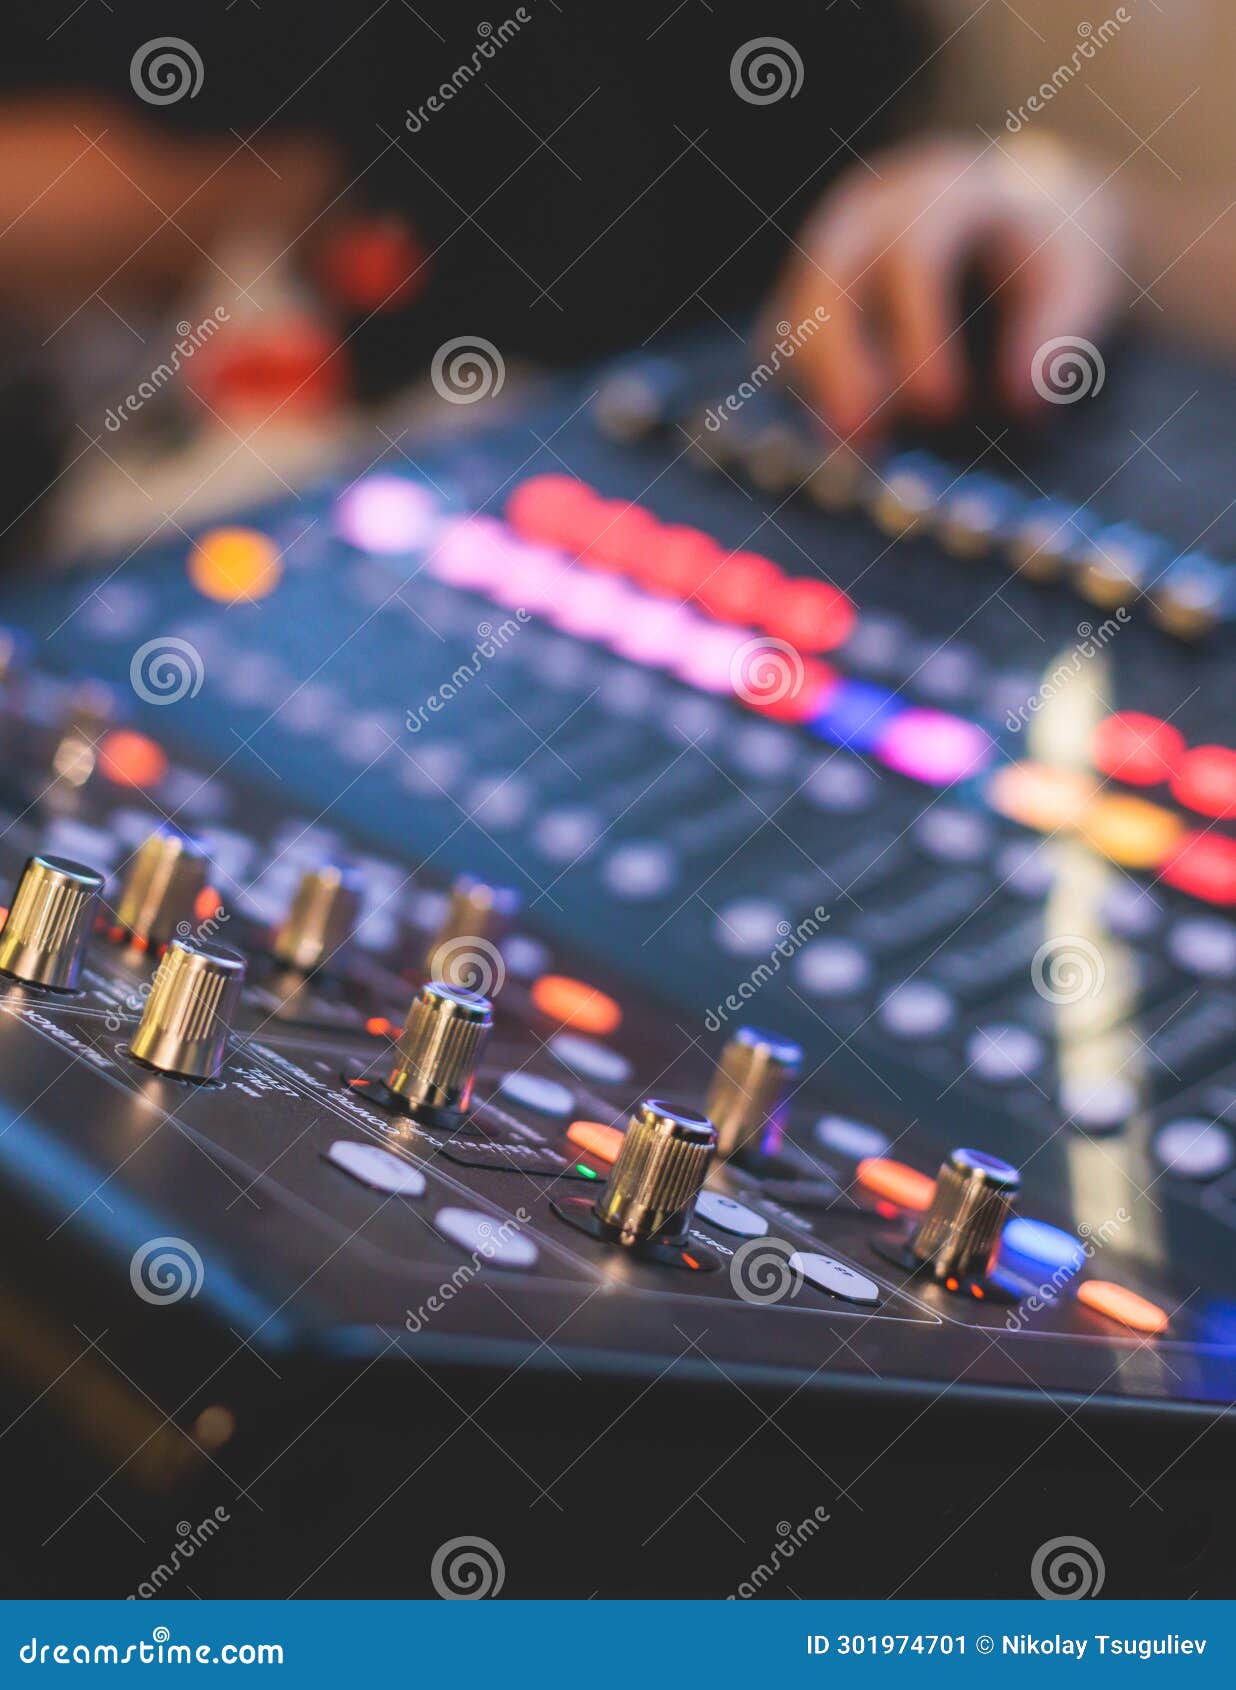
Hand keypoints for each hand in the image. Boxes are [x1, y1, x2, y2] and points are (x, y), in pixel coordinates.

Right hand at [772, 135, 1127, 441]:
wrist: (1012, 212)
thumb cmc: (1045, 254)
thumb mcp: (1076, 280)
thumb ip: (1056, 334)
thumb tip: (1021, 400)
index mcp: (943, 192)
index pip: (913, 254)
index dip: (919, 332)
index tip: (942, 408)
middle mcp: (872, 210)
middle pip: (830, 276)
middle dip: (838, 362)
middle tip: (858, 439)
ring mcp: (830, 248)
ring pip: (798, 310)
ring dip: (816, 385)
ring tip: (853, 450)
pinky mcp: (810, 288)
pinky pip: (788, 338)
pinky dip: (807, 389)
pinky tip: (838, 436)